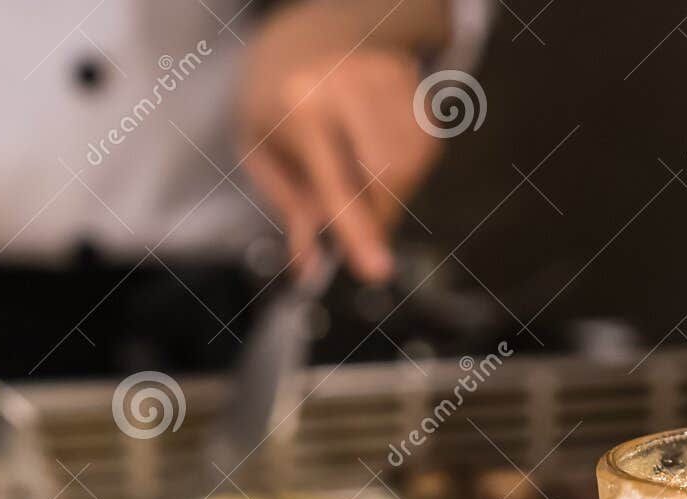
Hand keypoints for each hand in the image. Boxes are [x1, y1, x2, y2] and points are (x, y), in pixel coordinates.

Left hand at [240, 6, 445, 283]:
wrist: (297, 38)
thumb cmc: (274, 105)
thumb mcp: (261, 155)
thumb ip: (290, 209)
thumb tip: (310, 267)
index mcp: (301, 107)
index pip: (338, 185)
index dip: (358, 232)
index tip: (377, 273)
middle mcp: (346, 84)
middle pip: (388, 176)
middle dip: (380, 212)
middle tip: (363, 230)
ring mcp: (382, 74)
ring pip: (412, 162)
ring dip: (394, 189)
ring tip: (362, 180)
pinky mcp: (407, 75)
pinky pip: (424, 143)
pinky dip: (407, 163)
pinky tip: (378, 152)